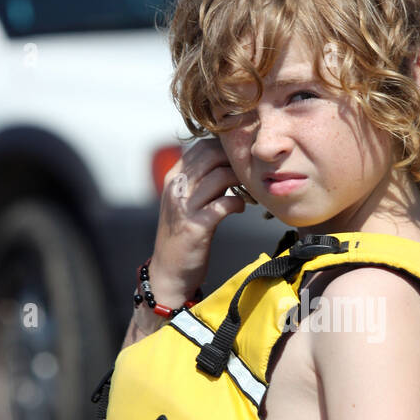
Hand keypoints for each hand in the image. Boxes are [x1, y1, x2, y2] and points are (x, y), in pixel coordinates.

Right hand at [148, 137, 250, 298]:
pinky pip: (224, 204)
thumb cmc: (183, 236)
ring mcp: (184, 207)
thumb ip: (199, 182)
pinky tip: (241, 208)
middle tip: (250, 172)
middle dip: (235, 160)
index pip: (200, 147)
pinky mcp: (196, 226)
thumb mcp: (185, 203)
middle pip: (211, 155)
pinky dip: (238, 203)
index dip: (224, 148)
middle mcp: (176, 188)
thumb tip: (226, 164)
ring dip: (241, 181)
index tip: (241, 159)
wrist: (169, 272)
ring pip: (220, 176)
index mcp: (173, 178)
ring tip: (249, 191)